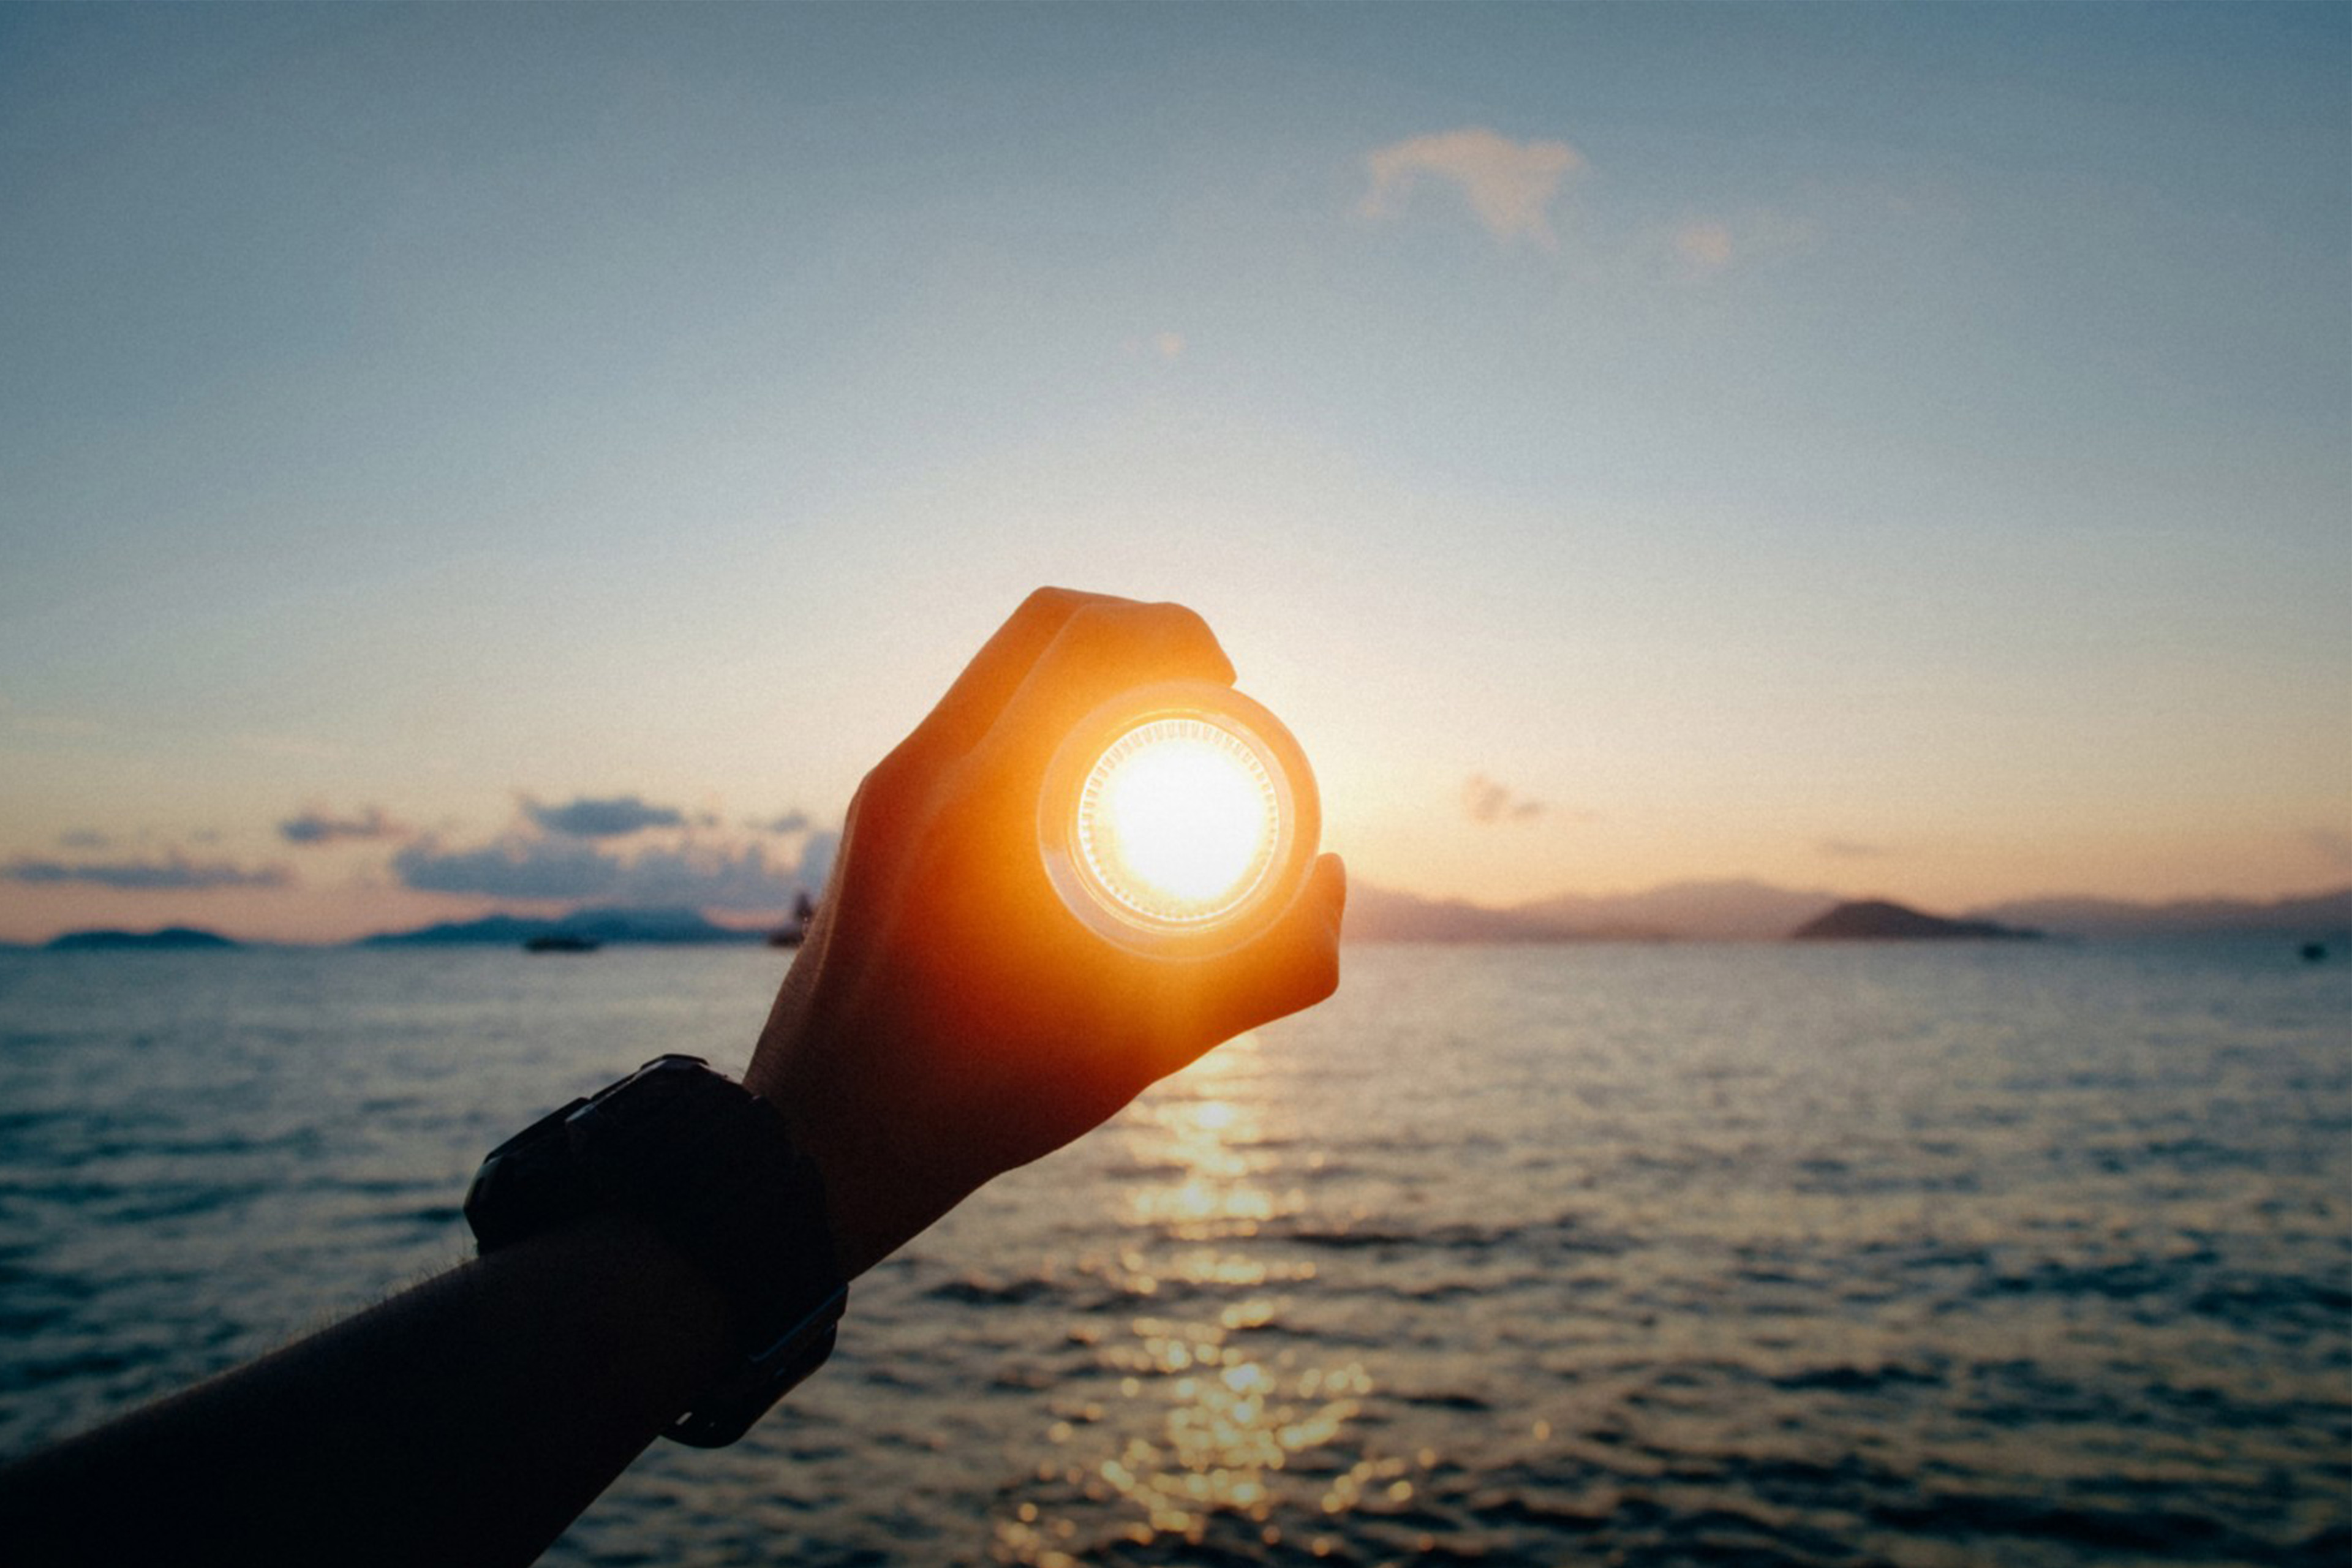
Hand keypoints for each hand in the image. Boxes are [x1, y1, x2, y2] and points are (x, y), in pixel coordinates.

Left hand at [743, 588, 1345, 1276]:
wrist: (817, 1145)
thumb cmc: (974, 1100)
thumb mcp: (1143, 1043)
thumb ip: (1262, 969)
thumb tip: (1335, 885)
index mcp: (978, 798)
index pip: (1083, 636)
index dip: (1173, 632)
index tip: (1226, 687)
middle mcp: (917, 771)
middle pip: (1040, 626)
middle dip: (1137, 633)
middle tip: (1200, 698)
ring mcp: (882, 794)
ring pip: (996, 672)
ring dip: (1082, 675)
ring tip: (1148, 744)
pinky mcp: (869, 825)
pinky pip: (965, 725)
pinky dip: (1035, 723)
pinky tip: (1076, 802)